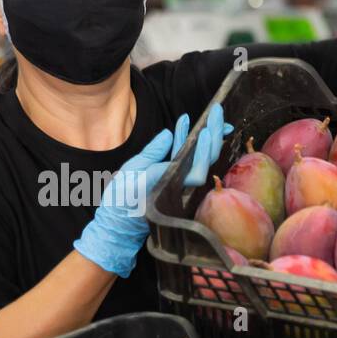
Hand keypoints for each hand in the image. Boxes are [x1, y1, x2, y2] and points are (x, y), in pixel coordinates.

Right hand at [74, 105, 231, 276]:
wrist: (117, 224)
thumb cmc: (120, 200)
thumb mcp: (131, 173)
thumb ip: (152, 154)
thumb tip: (168, 135)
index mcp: (171, 186)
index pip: (197, 169)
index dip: (205, 150)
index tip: (206, 130)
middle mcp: (179, 186)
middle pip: (204, 161)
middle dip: (214, 135)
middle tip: (218, 113)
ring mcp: (177, 182)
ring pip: (198, 159)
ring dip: (205, 137)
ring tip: (212, 116)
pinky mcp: (171, 179)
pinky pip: (183, 159)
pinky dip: (185, 141)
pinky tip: (184, 123)